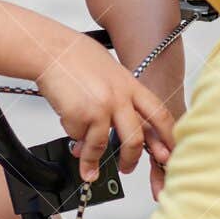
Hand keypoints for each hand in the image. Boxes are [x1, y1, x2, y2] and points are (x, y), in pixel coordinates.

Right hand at [38, 35, 173, 182]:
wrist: (51, 49)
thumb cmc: (76, 57)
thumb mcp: (109, 73)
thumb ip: (117, 100)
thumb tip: (115, 128)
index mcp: (130, 86)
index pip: (159, 114)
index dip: (167, 136)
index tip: (169, 153)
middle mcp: (119, 97)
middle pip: (135, 139)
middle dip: (131, 159)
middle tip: (127, 168)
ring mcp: (100, 107)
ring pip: (102, 145)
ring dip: (93, 160)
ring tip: (89, 169)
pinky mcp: (80, 114)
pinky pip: (78, 137)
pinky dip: (72, 136)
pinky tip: (68, 123)